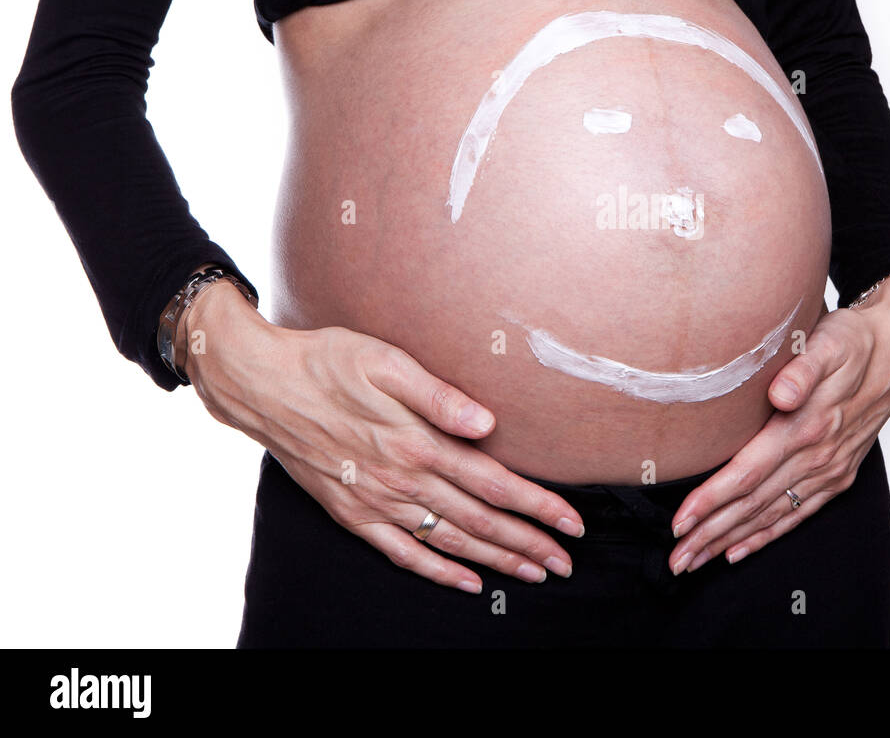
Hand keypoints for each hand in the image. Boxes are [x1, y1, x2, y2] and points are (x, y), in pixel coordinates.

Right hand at [179, 282, 585, 593]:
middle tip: (565, 562)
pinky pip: (402, 553)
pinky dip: (438, 571)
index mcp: (417, 442)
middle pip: (479, 520)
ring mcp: (375, 501)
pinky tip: (467, 582)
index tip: (571, 522)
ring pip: (448, 541)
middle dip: (528, 543)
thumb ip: (439, 396)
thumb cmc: (329, 362)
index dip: (537, 505)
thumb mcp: (386, 361)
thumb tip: (487, 423)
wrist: (262, 385)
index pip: (493, 482)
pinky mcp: (352, 513)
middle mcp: (401, 479)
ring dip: (495, 560)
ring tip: (532, 575)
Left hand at [667, 273, 889, 573]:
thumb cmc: (853, 342)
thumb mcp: (828, 342)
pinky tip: (740, 550)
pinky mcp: (838, 476)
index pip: (748, 472)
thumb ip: (802, 369)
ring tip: (696, 560)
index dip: (712, 500)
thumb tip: (781, 393)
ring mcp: (829, 470)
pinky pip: (798, 515)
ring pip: (771, 515)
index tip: (681, 521)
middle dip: (711, 533)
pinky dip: (767, 535)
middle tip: (677, 558)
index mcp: (806, 426)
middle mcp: (817, 456)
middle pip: (754, 504)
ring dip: (731, 541)